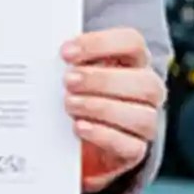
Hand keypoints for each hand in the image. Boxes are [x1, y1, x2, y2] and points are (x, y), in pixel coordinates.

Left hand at [62, 28, 164, 193]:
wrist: (77, 142)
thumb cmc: (78, 96)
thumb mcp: (74, 74)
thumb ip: (68, 62)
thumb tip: (46, 51)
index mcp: (134, 62)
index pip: (132, 43)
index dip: (101, 44)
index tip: (66, 52)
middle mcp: (147, 90)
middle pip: (144, 81)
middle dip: (102, 80)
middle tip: (68, 81)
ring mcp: (145, 122)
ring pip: (142, 116)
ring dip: (101, 108)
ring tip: (70, 105)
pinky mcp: (135, 150)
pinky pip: (131, 146)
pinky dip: (103, 135)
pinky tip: (80, 127)